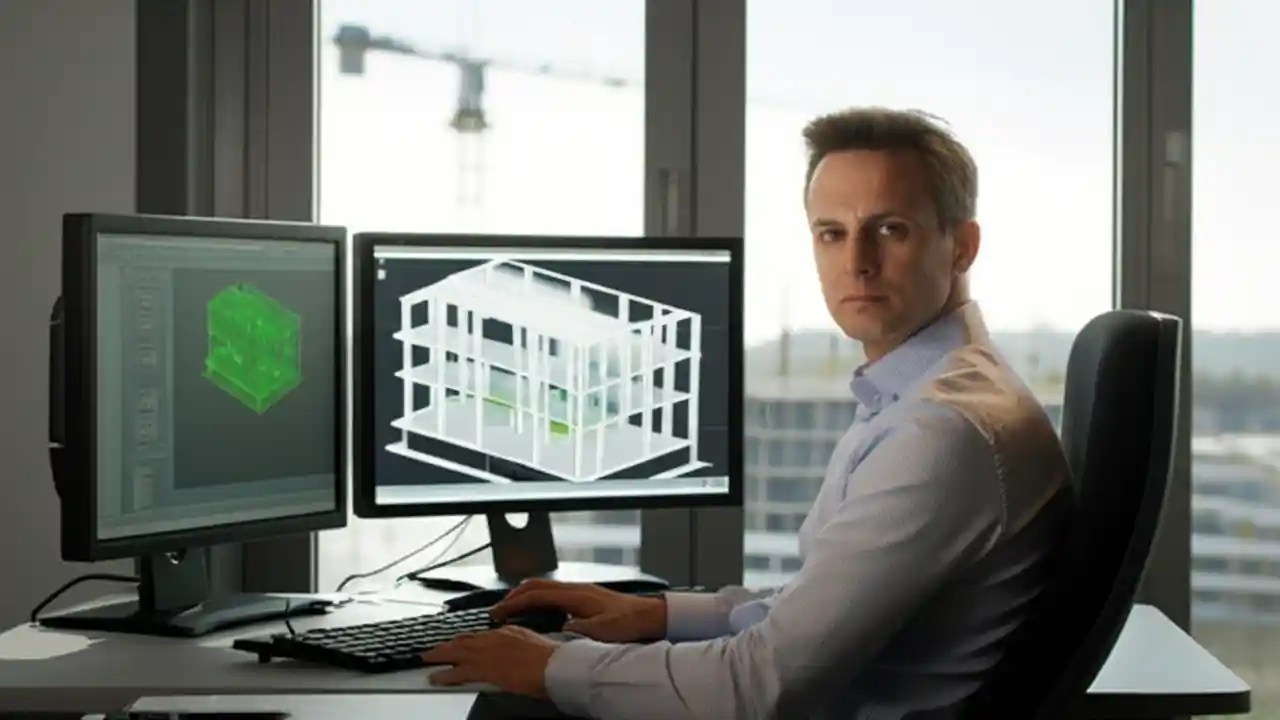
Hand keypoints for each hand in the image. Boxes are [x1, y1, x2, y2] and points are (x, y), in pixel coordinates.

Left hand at [422, 625, 558, 697]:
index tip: (460, 641)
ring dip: (440, 655)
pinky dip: (444, 674)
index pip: (481, 635)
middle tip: (435, 648)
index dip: (467, 639)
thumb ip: (521, 648)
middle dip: (449, 644)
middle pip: (464, 640)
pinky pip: (458, 672)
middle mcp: (494, 638)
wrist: (554, 666)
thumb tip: (517, 656)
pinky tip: (434, 677)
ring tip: (427, 658)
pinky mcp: (483, 669)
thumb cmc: (551, 660)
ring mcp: (487, 653)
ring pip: (456, 652)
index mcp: (508, 631)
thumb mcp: (535, 646)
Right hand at [490, 578, 666, 642]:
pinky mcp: (584, 596)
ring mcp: (580, 590)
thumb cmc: (629, 622)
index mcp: (576, 595)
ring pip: (544, 587)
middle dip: (514, 596)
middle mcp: (576, 588)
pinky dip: (538, 598)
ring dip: (525, 596)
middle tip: (499, 609)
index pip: (537, 594)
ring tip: (512, 608)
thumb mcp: (601, 631)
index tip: (500, 612)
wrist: (649, 615)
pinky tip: (537, 610)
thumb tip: (559, 630)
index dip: (515, 603)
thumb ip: (578, 630)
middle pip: (536, 585)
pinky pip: (553, 592)